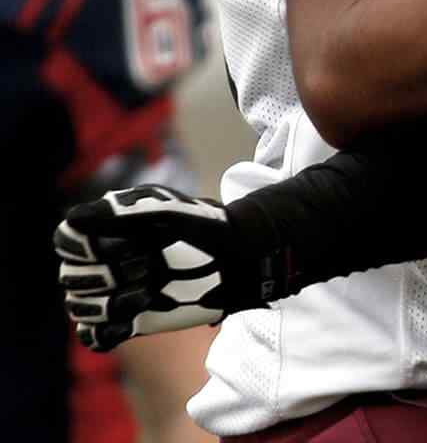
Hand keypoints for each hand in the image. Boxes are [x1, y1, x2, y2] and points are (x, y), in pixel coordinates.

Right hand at [53, 185, 266, 352]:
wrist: (238, 259)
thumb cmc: (204, 228)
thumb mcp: (167, 212)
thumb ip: (121, 212)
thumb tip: (73, 218)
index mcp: (106, 229)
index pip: (66, 242)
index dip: (90, 246)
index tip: (131, 243)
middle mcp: (103, 261)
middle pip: (71, 277)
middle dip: (109, 274)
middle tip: (151, 265)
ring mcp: (114, 292)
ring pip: (80, 308)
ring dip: (112, 303)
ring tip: (148, 293)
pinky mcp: (128, 321)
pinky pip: (94, 337)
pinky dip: (106, 332)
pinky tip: (133, 319)